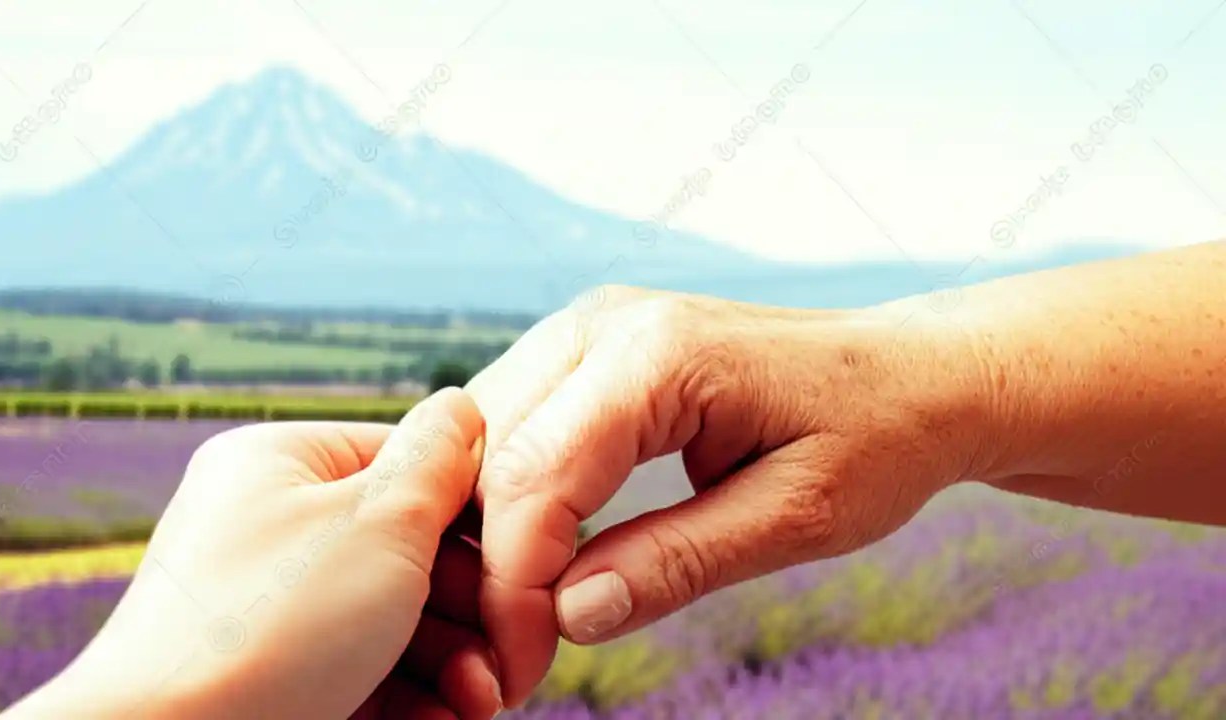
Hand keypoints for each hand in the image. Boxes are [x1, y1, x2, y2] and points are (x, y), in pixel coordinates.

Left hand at [4, 388, 502, 719]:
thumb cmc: (268, 629)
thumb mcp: (378, 521)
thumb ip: (436, 458)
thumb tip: (463, 411)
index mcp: (284, 465)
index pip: (411, 463)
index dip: (474, 517)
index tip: (515, 568)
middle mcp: (274, 529)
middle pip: (412, 552)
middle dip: (470, 612)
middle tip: (507, 660)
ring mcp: (274, 610)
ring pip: (399, 622)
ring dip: (456, 664)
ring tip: (478, 702)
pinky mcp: (280, 680)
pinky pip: (368, 673)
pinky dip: (416, 699)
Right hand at [467, 286, 995, 704]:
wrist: (914, 373)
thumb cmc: (878, 435)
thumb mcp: (799, 516)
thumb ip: (681, 561)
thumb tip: (569, 614)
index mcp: (662, 355)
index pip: (533, 475)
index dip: (513, 583)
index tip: (527, 663)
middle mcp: (608, 322)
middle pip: (487, 452)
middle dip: (489, 561)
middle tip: (524, 650)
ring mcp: (594, 325)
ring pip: (484, 435)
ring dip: (491, 524)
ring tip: (533, 607)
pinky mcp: (592, 346)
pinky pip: (514, 420)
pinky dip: (512, 490)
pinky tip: (548, 547)